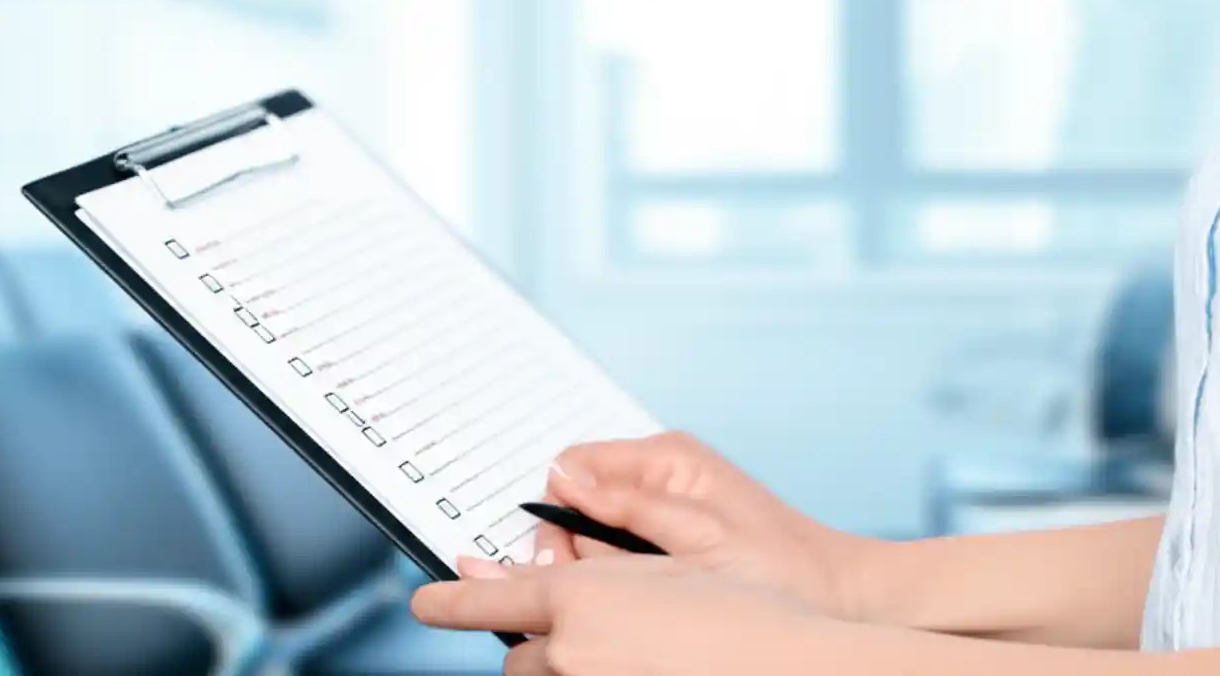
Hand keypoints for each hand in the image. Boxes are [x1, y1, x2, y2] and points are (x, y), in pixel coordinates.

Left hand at [413, 556, 834, 675]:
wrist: (793, 664)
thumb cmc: (747, 611)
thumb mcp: (675, 563)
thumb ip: (607, 555)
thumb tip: (552, 561)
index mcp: (580, 595)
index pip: (487, 599)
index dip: (450, 601)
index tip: (426, 603)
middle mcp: (568, 649)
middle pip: (520, 654)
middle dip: (540, 646)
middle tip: (590, 638)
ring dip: (562, 671)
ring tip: (623, 656)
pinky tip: (629, 665)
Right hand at [515, 431, 890, 619]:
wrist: (834, 594)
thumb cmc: (783, 566)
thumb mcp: (701, 538)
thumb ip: (631, 506)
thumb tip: (563, 478)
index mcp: (666, 457)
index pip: (571, 467)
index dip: (555, 514)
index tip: (561, 561)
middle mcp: (660, 472)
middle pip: (576, 502)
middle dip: (577, 546)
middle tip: (608, 588)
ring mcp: (663, 504)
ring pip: (594, 532)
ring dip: (601, 564)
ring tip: (642, 591)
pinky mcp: (669, 534)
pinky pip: (619, 551)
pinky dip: (622, 575)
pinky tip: (649, 594)